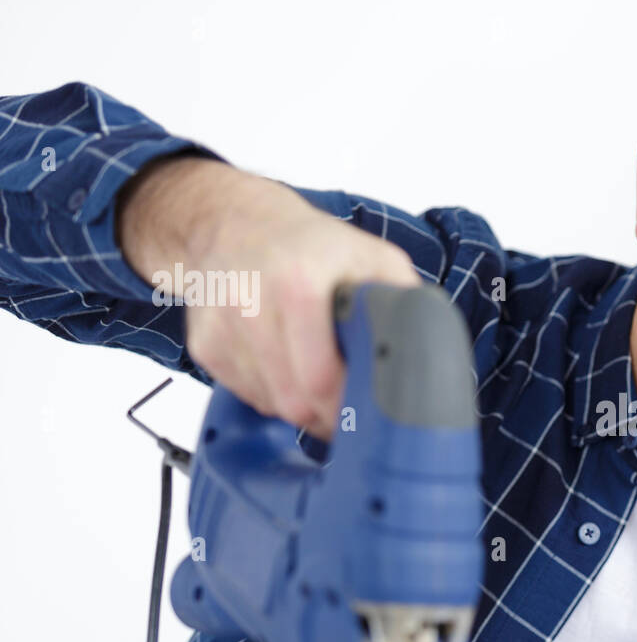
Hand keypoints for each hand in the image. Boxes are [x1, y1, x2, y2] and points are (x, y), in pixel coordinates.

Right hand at [119, 156, 420, 437]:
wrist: (237, 224)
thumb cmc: (314, 247)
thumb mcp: (373, 258)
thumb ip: (404, 303)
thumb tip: (427, 354)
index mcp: (298, 281)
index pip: (321, 378)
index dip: (349, 406)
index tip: (367, 413)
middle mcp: (251, 302)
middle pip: (295, 400)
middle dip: (329, 417)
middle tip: (350, 414)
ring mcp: (222, 325)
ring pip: (271, 404)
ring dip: (301, 406)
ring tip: (320, 382)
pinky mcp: (204, 343)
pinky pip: (247, 395)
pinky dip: (272, 393)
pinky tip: (286, 365)